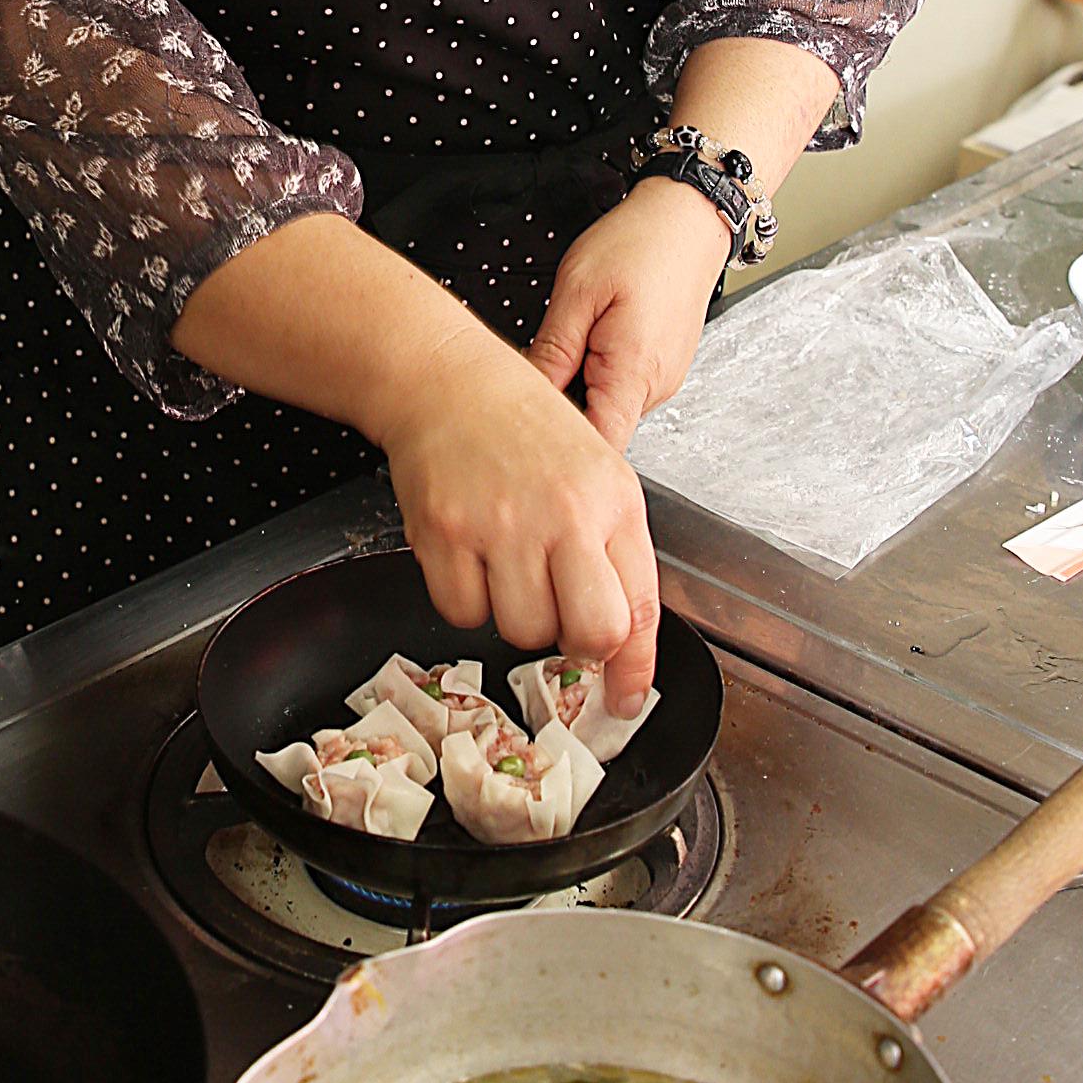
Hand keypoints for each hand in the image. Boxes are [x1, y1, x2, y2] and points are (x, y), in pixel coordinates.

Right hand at [378, 326, 659, 716]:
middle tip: (556, 613)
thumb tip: (620, 640)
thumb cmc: (525, 428)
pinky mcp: (444, 532)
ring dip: (513, 615)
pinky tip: (470, 555)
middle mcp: (564, 514)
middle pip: (587, 634)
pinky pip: (461, 611)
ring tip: (507, 563)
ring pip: (521, 631)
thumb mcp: (598, 475)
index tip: (624, 699)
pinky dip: (464, 599)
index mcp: (612, 501)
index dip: (633, 668)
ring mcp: (501, 524)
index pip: (639, 606)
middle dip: (573, 642)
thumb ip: (614, 553)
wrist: (448, 383)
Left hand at [529, 180, 730, 452]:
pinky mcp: (662, 367)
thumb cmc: (639, 242)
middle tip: (527, 382)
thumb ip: (553, 351)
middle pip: (600, 430)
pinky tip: (585, 342)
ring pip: (609, 408)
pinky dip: (598, 375)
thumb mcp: (578, 290)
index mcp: (633, 371)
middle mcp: (656, 386)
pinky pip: (622, 388)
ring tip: (559, 350)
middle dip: (561, 416)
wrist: (687, 218)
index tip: (525, 438)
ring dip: (579, 391)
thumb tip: (528, 397)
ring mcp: (663, 380)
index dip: (561, 453)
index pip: (601, 448)